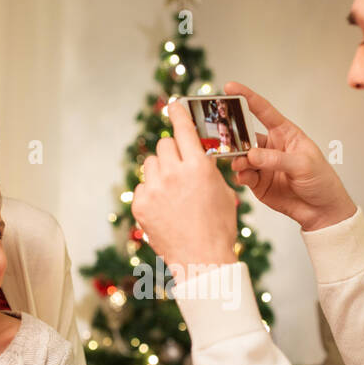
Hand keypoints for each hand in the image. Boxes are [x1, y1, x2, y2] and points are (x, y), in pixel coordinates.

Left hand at [131, 102, 239, 269]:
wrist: (201, 259)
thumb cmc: (218, 227)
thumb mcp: (222, 191)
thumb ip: (206, 169)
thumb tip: (195, 155)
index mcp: (198, 167)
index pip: (184, 130)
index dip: (178, 114)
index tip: (173, 105)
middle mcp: (174, 174)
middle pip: (164, 144)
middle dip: (172, 152)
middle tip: (179, 167)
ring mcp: (155, 189)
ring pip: (151, 164)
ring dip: (160, 171)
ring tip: (172, 191)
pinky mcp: (141, 205)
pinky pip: (143, 187)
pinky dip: (152, 193)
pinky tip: (164, 208)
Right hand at [225, 81, 356, 231]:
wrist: (321, 210)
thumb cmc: (321, 181)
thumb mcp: (303, 165)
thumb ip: (276, 159)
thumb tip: (252, 155)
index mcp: (285, 133)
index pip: (264, 111)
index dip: (247, 98)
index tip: (230, 88)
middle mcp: (271, 146)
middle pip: (246, 134)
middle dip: (234, 135)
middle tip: (224, 137)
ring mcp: (263, 165)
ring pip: (241, 156)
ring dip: (238, 159)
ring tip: (241, 165)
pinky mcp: (258, 182)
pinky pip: (243, 175)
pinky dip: (241, 175)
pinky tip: (245, 178)